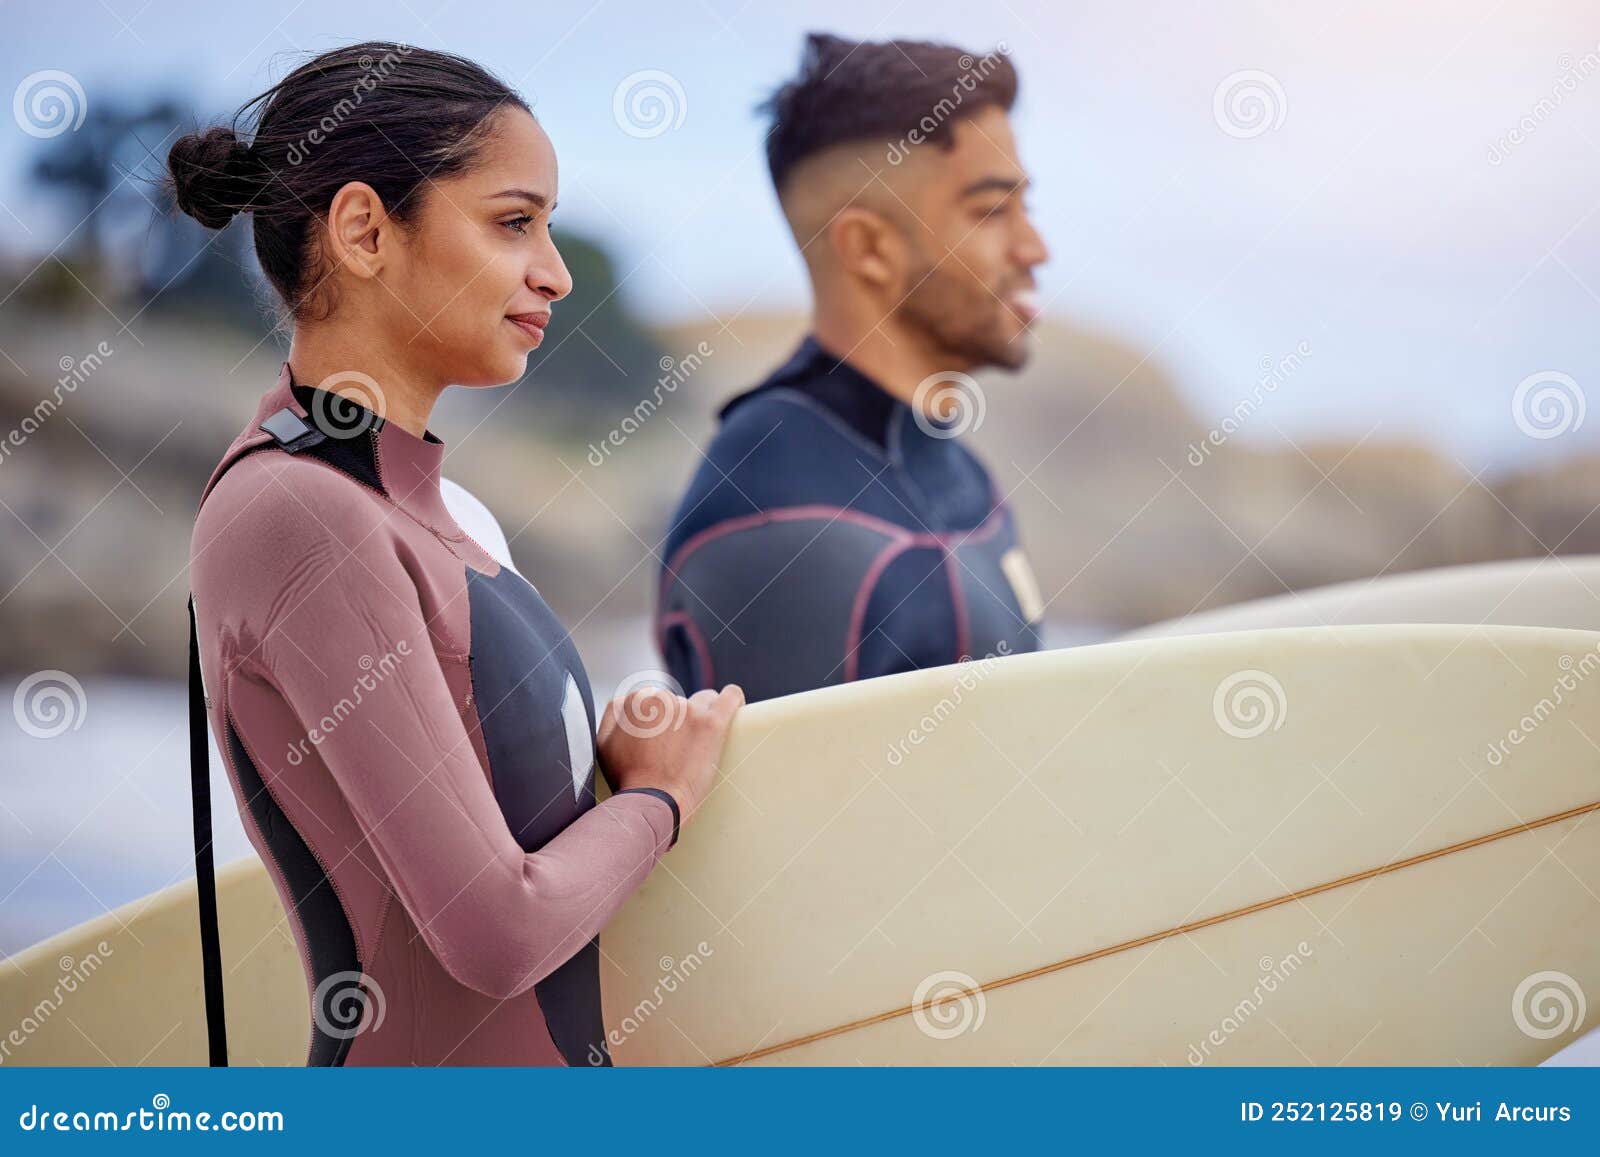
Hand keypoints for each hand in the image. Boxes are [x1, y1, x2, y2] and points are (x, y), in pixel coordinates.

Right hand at [598, 684, 743, 829]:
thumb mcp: (604, 744)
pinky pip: (731, 697)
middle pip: (680, 702)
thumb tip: (628, 701)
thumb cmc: (628, 780)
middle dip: (680, 721)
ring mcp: (689, 711)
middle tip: (678, 751)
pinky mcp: (712, 724)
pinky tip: (735, 704)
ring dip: (702, 716)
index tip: (664, 740)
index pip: (656, 699)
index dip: (660, 721)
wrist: (652, 803)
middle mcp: (662, 700)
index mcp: (637, 702)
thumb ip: (614, 715)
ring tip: (700, 743)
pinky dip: (733, 698)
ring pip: (705, 700)